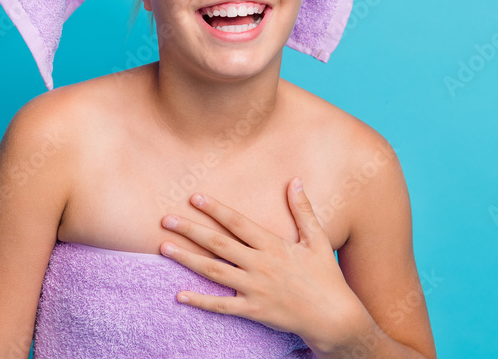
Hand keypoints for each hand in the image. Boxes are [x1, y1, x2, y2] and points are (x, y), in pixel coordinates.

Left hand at [159, 177, 362, 352]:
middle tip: (165, 220)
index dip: (215, 209)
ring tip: (164, 248)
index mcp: (274, 245)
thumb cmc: (326, 276)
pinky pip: (221, 306)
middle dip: (190, 230)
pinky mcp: (253, 310)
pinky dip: (199, 301)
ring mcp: (255, 289)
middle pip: (218, 244)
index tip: (194, 197)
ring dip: (187, 259)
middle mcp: (260, 265)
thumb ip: (303, 210)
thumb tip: (295, 180)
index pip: (238, 223)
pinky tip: (179, 295)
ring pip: (213, 272)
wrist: (333, 317)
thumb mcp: (318, 239)